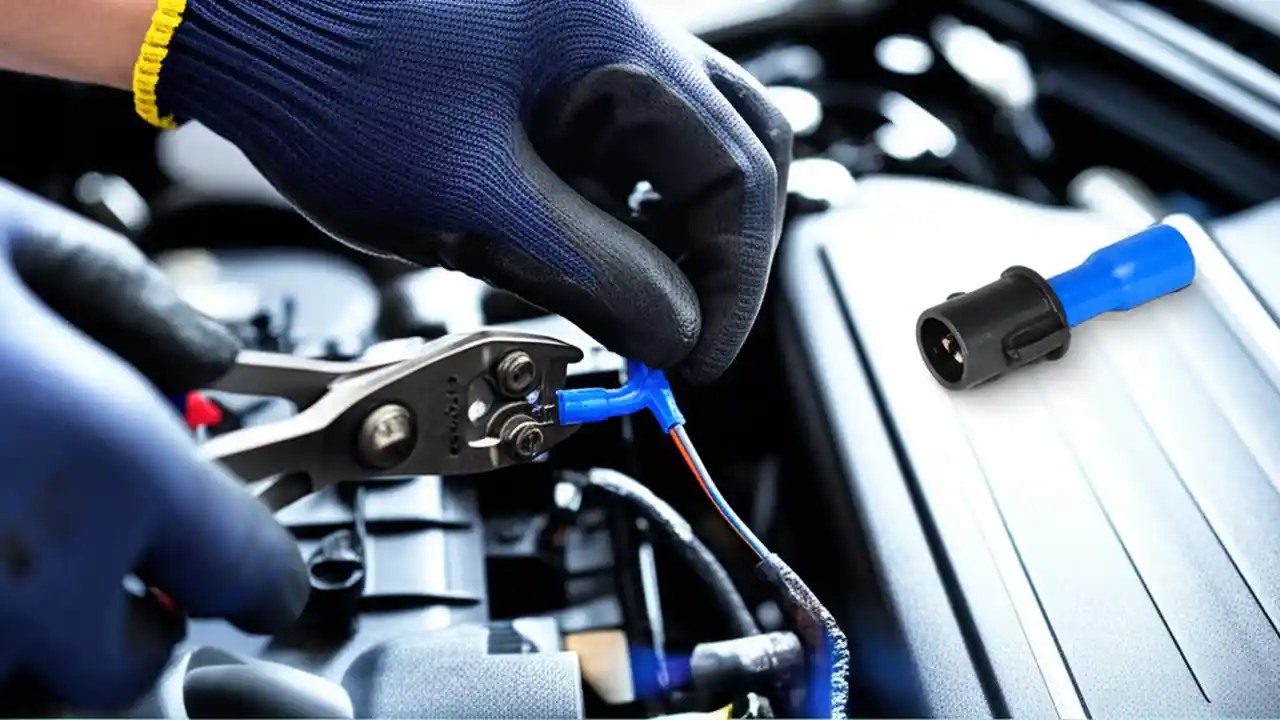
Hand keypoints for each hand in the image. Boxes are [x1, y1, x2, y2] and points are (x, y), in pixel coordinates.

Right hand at [0, 183, 306, 708]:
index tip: (260, 573)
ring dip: (33, 624)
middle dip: (138, 618)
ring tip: (6, 529)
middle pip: (129, 661)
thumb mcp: (11, 239)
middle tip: (118, 554)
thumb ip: (131, 304)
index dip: (265, 574)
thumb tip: (204, 355)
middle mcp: (30, 559)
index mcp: (108, 462)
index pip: (244, 572)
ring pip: (20, 676)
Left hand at [151, 0, 791, 381]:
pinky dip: (625, 213)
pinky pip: (620, 152)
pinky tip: (596, 258)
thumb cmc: (334, 86)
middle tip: (687, 328)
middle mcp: (615, 36)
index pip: (736, 174)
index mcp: (614, 44)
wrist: (247, 30)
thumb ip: (597, 275)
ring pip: (680, 154)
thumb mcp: (476, 210)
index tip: (699, 354)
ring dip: (674, 236)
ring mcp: (584, 56)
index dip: (734, 280)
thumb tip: (676, 331)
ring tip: (638, 305)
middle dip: (721, 253)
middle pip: (737, 150)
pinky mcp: (550, 82)